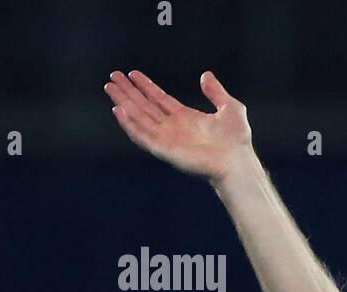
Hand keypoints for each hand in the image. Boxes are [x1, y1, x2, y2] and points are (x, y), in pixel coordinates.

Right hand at [104, 70, 253, 182]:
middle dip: (128, 91)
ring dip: (123, 102)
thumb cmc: (237, 141)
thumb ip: (216, 92)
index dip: (145, 86)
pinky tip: (118, 110)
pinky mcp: (163, 149)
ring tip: (110, 87)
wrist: (237, 162)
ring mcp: (167, 139)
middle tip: (113, 76)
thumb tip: (206, 75)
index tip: (132, 73)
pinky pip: (141, 135)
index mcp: (185, 118)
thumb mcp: (230, 108)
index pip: (159, 99)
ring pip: (139, 117)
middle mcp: (173, 128)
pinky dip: (128, 123)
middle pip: (145, 106)